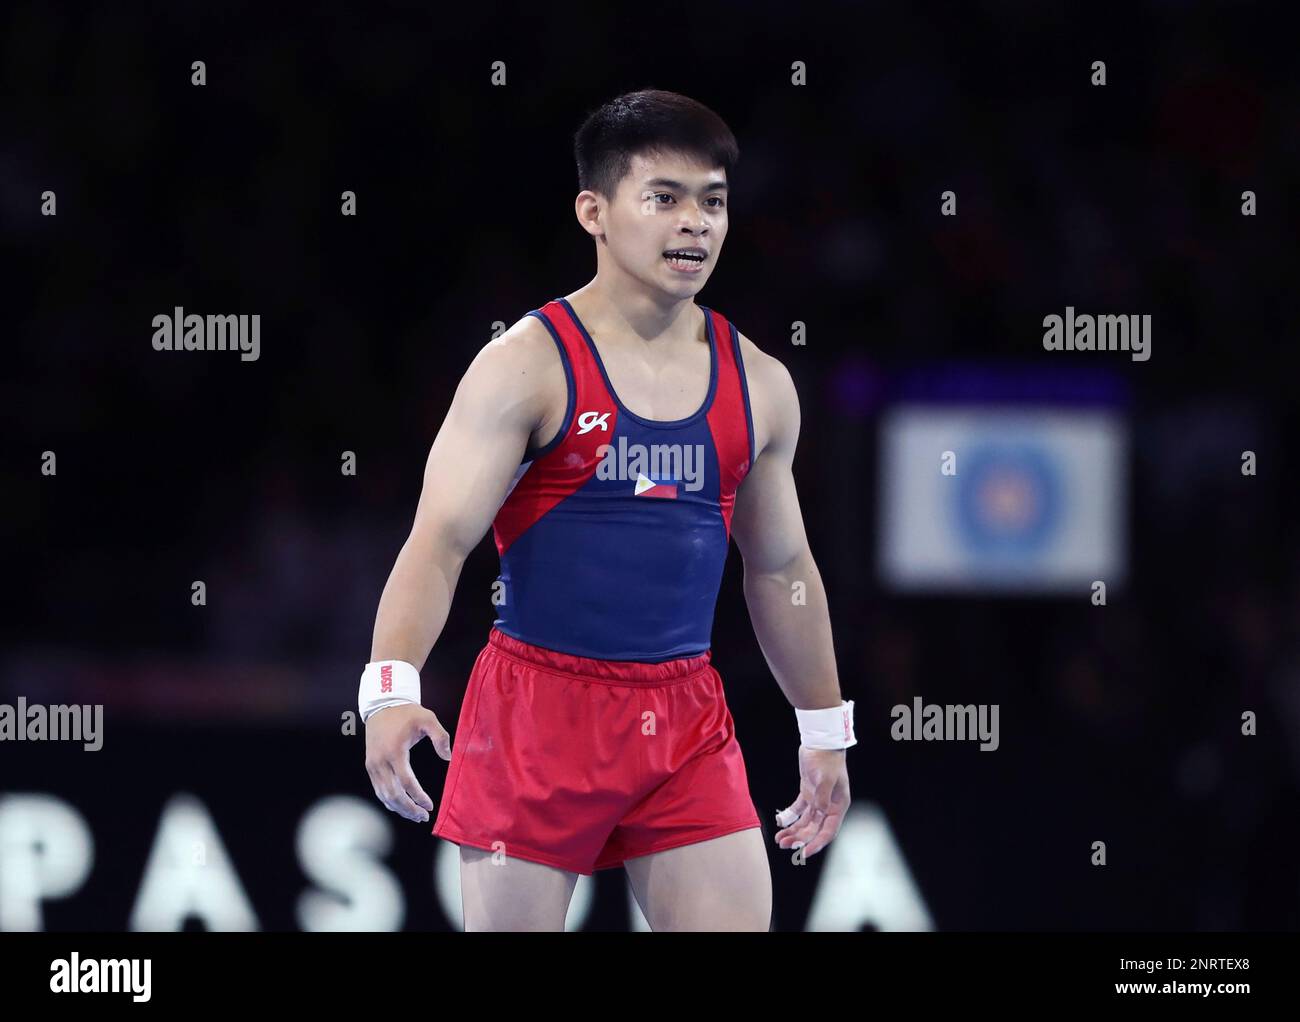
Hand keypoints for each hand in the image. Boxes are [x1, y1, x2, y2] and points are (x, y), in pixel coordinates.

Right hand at [363, 703, 450, 822]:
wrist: (382, 706)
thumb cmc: (407, 713)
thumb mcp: (428, 719)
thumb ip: (440, 736)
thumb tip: (448, 757)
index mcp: (395, 751)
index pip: (407, 783)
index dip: (418, 797)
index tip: (430, 806)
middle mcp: (380, 761)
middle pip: (393, 794)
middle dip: (409, 809)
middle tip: (423, 817)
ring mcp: (373, 765)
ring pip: (384, 796)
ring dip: (399, 808)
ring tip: (415, 816)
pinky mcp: (370, 766)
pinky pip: (378, 789)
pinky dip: (389, 801)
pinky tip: (400, 807)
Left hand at [774, 745, 849, 857]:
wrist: (820, 741)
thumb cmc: (827, 759)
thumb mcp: (826, 777)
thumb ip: (822, 796)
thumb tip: (820, 812)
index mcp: (838, 805)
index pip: (828, 831)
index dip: (817, 844)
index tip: (804, 853)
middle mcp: (829, 806)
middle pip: (813, 829)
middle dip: (799, 838)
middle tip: (784, 845)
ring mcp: (818, 800)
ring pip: (805, 822)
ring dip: (793, 831)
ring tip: (779, 839)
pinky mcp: (808, 792)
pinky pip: (798, 809)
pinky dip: (790, 817)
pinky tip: (781, 823)